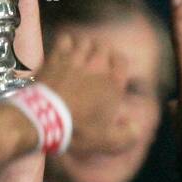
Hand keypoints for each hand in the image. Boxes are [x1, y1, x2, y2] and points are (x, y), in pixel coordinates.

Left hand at [39, 33, 133, 155]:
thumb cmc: (79, 130)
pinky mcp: (56, 57)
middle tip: (94, 65)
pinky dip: (67, 43)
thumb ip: (127, 135)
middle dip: (100, 54)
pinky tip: (64, 51)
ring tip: (80, 57)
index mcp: (113, 83)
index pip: (122, 61)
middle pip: (104, 47)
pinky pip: (65, 40)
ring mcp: (76, 59)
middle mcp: (97, 66)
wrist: (45, 119)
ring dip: (84, 48)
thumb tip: (136, 127)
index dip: (117, 64)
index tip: (111, 71)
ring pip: (85, 42)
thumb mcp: (107, 141)